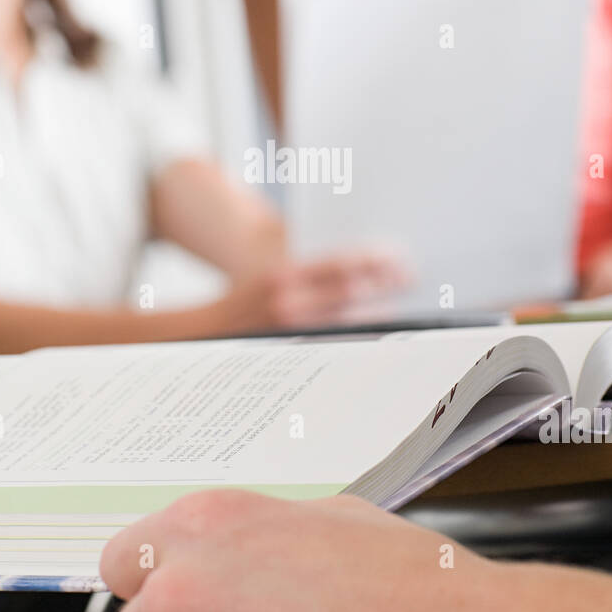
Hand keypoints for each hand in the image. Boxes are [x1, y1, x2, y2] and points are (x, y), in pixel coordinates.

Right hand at [217, 250, 408, 332]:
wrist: (202, 334)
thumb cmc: (243, 299)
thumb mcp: (270, 274)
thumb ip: (307, 271)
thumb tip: (358, 267)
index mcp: (281, 276)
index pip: (339, 264)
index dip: (373, 260)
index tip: (398, 257)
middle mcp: (287, 306)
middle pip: (351, 295)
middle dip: (384, 285)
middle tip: (409, 278)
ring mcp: (290, 335)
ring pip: (349, 322)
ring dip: (378, 311)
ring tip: (400, 302)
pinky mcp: (293, 354)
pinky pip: (336, 344)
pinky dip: (359, 334)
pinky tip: (374, 329)